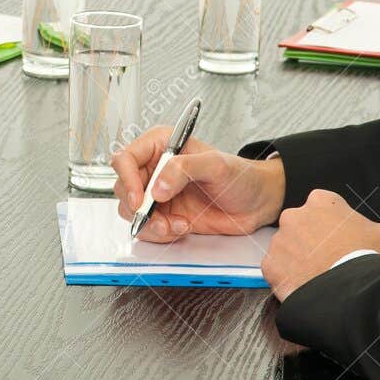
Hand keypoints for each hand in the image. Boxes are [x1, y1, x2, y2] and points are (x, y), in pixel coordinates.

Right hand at [110, 125, 284, 242]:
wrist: (256, 203)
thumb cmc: (240, 176)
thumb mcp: (216, 165)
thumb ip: (184, 169)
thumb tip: (157, 187)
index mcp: (161, 146)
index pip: (126, 159)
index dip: (127, 179)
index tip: (139, 199)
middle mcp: (154, 169)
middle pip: (123, 188)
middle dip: (138, 208)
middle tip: (160, 220)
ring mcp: (158, 194)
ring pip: (131, 211)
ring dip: (150, 224)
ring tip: (176, 226)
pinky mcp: (164, 215)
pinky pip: (147, 228)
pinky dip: (160, 233)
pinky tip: (182, 228)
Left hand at [260, 189, 379, 300]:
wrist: (351, 293)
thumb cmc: (369, 260)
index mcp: (321, 202)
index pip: (324, 208)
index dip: (334, 225)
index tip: (341, 240)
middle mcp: (294, 216)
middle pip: (302, 227)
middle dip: (313, 241)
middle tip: (329, 259)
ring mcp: (279, 241)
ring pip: (288, 249)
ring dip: (299, 259)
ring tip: (319, 275)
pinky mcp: (270, 266)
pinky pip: (277, 271)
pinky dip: (288, 278)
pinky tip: (305, 286)